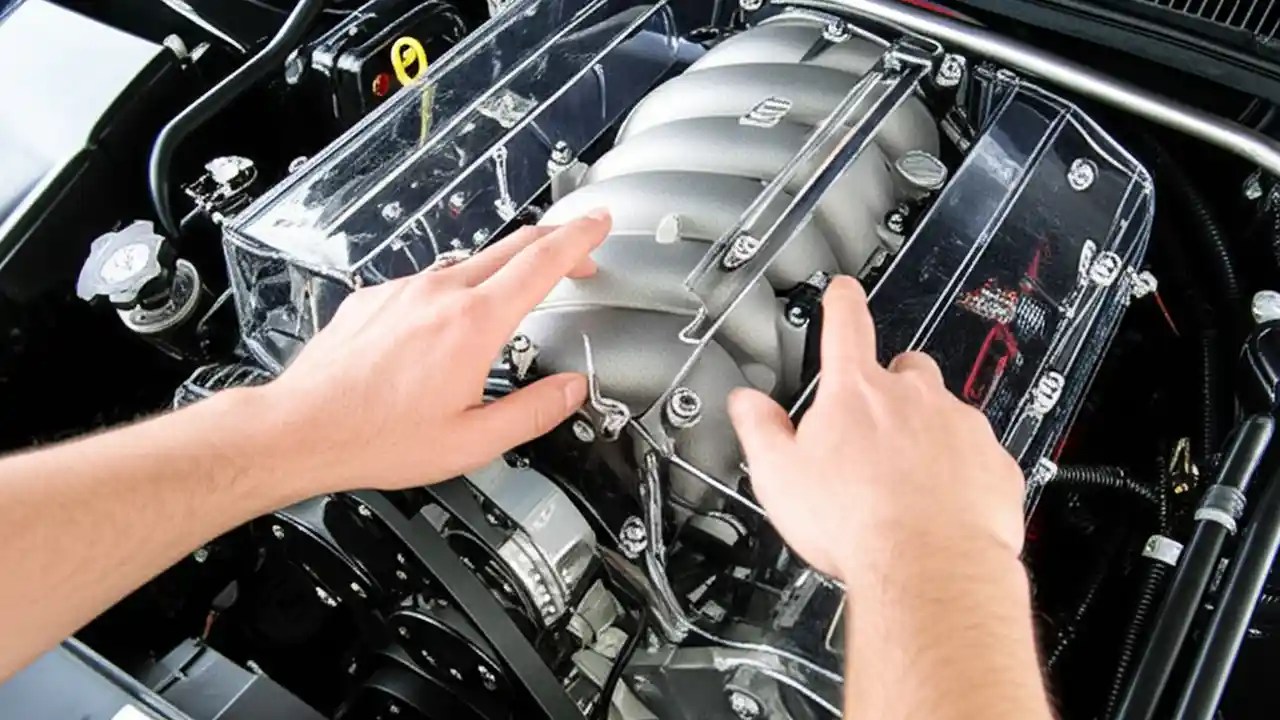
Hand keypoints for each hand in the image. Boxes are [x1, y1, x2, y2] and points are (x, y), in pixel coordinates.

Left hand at [254, 210, 610, 492]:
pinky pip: (430, 282)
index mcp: (473, 324)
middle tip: (578, 254)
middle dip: (554, 243)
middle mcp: (439, 293)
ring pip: (470, 263)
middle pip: (512, 246)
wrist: (300, 428)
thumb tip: (571, 390)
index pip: (542, 262)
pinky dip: (457, 291)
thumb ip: (533, 411)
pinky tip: (450, 325)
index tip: (598, 224)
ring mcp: (404, 290)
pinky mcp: (377, 297)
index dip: (579, 238)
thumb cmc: (376, 436)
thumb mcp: (472, 440)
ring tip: (517, 296)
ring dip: (505, 270)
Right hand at [727, 277, 1025, 582]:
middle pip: (905, 369)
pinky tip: (939, 505)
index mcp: (856, 393)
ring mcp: (961, 426)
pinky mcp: (994, 462)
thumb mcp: (779, 477)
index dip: (842, 302)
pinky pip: (978, 454)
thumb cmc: (856, 524)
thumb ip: (761, 429)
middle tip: (873, 431)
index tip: (844, 290)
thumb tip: (746, 403)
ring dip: (927, 434)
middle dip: (892, 388)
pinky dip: (961, 471)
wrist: (930, 569)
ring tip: (905, 482)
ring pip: (944, 412)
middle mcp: (914, 397)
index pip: (847, 324)